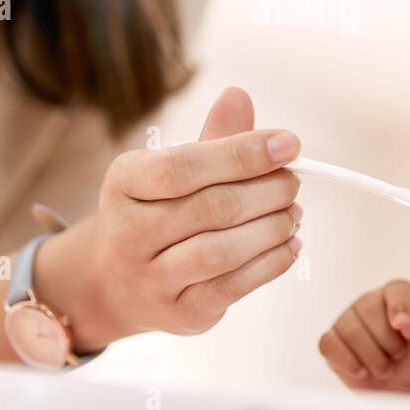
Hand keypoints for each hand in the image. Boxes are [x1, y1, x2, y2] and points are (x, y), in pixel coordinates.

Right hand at [38, 87, 303, 349]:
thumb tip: (239, 96)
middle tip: (293, 182)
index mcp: (124, 182)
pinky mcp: (179, 313)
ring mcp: (150, 278)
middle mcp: (127, 233)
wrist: (116, 282)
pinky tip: (290, 245)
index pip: (184, 166)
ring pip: (221, 251)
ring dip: (271, 228)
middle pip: (211, 208)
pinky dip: (271, 264)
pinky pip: (232, 287)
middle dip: (266, 191)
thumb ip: (212, 138)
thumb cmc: (157, 212)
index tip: (289, 144)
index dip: (242, 153)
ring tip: (293, 212)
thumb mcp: (172, 169)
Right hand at [318, 279, 409, 393]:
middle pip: (367, 309)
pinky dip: (346, 361)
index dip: (398, 306)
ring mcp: (348, 319)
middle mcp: (370, 300)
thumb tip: (405, 320)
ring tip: (385, 369)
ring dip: (371, 358)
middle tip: (399, 356)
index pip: (395, 290)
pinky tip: (362, 371)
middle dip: (387, 342)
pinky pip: (328, 345)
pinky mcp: (332, 340)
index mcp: (398, 293)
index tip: (402, 327)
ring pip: (349, 330)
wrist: (405, 384)